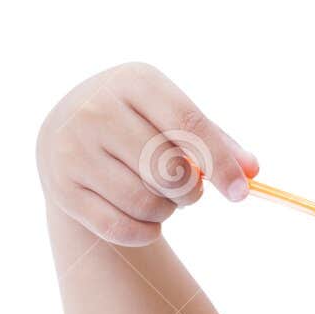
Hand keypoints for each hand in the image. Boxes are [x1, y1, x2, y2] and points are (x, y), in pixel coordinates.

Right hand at [36, 61, 257, 245]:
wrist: (64, 131)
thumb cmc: (136, 123)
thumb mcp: (170, 115)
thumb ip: (215, 141)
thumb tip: (252, 170)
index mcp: (133, 81)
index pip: (188, 124)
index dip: (221, 163)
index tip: (241, 193)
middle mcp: (95, 110)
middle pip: (169, 170)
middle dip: (191, 191)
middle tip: (188, 189)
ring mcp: (72, 149)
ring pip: (146, 202)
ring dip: (167, 211)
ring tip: (161, 198)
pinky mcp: (62, 188)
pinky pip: (121, 228)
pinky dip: (146, 232)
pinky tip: (147, 221)